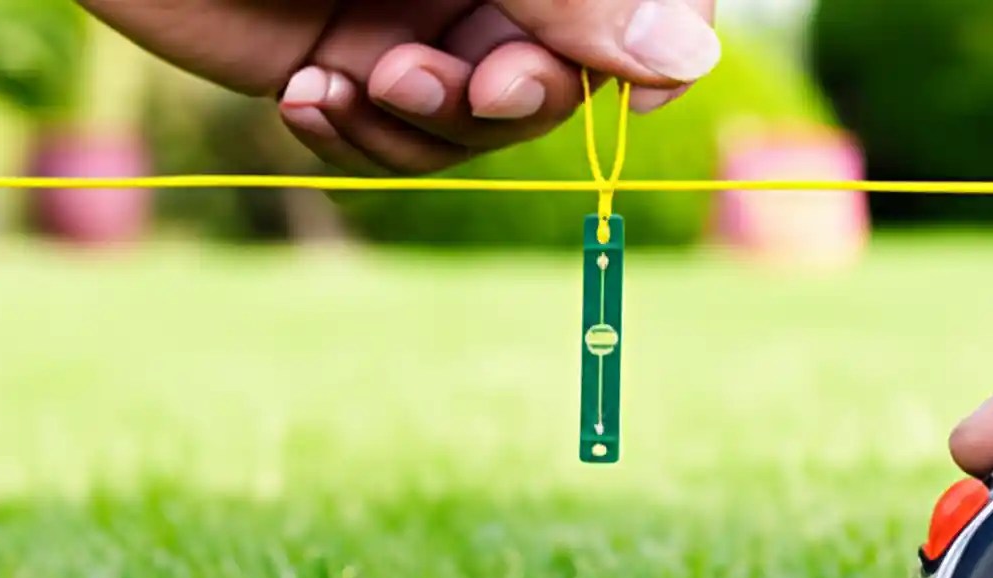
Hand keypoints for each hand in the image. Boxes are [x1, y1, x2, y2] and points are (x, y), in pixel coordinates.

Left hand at [76, 0, 719, 174]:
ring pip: (475, 131)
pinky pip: (391, 148)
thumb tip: (688, 63)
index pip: (642, 2)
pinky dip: (355, 141)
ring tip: (351, 81)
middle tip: (453, 80)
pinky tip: (304, 94)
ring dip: (421, 126)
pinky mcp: (347, 73)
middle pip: (561, 81)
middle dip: (512, 98)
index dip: (657, 50)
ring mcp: (419, 27)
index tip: (639, 97)